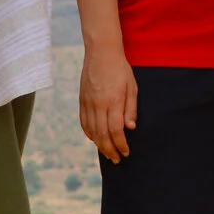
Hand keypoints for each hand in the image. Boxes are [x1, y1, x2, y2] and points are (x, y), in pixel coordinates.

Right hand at [78, 43, 137, 162]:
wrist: (101, 53)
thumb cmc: (120, 69)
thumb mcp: (132, 87)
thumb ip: (131, 108)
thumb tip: (130, 127)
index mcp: (112, 101)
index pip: (115, 130)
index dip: (120, 144)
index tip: (126, 152)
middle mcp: (98, 104)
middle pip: (102, 134)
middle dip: (110, 150)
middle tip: (116, 159)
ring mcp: (87, 103)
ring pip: (91, 130)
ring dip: (99, 145)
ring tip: (107, 153)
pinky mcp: (82, 100)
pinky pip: (83, 122)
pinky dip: (89, 133)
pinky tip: (95, 139)